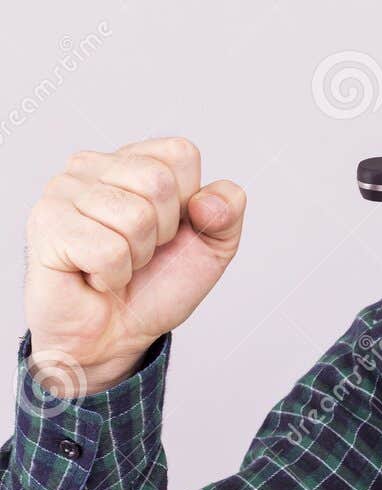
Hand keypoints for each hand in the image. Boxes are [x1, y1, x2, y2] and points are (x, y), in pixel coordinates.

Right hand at [24, 137, 245, 395]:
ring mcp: (63, 191)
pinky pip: (107, 249)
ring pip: (134, 217)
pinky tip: (94, 276)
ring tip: (116, 264)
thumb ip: (227, 212)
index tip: (168, 230)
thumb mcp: (212, 246)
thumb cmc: (156, 285)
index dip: (188, 202)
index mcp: (132, 160)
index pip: (181, 154)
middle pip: (157, 181)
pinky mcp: (46, 224)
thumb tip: (208, 200)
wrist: (117, 334)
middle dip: (162, 231)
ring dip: (136, 256)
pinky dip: (113, 275)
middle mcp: (92, 166)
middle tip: (138, 251)